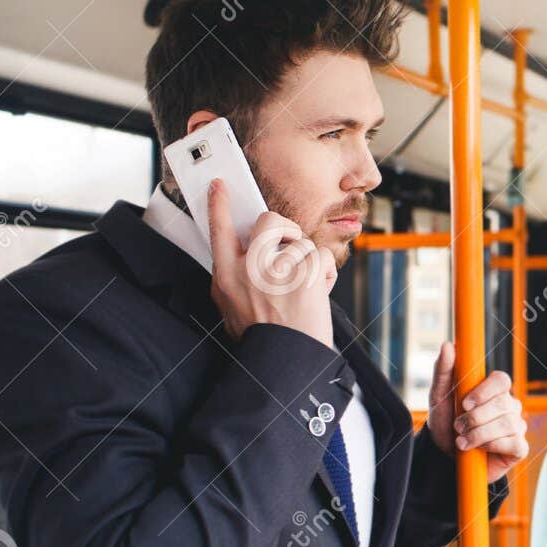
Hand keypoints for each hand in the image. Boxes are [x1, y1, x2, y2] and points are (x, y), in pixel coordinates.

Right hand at [208, 180, 334, 347]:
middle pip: (268, 220)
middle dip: (284, 225)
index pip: (219, 231)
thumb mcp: (232, 307)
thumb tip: (242, 253)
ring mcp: (277, 270)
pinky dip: (327, 273)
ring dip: (309, 262)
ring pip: (301, 242)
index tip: (220, 186)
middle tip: (290, 240)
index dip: (219, 205)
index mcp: (226, 276)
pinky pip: (322, 256)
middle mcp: (248, 269)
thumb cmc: (263, 336)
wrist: (285, 360)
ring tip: (304, 289)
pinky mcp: (305, 274)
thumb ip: (235, 278)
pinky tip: (319, 292)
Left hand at [428, 348, 528, 483]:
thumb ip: (444, 370)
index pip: (502, 380)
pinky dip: (492, 446)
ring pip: (507, 424)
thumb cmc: (445, 422)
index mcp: (494, 390)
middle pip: (503, 404)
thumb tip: (448, 345)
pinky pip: (514, 443)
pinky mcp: (519, 448)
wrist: (445, 455)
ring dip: (479, 434)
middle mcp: (509, 406)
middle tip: (458, 426)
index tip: (465, 403)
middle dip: (476, 418)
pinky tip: (479, 450)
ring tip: (462, 441)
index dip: (485, 391)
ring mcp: (517, 426)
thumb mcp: (439, 396)